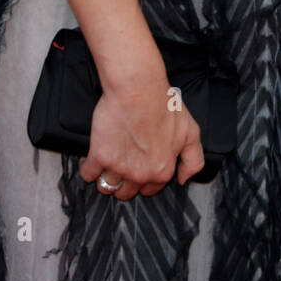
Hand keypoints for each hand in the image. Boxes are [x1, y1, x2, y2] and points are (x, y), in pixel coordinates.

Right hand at [79, 68, 204, 200]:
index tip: (138, 168)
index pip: (149, 190)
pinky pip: (87, 174)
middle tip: (122, 164)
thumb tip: (182, 179)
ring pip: (106, 186)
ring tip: (105, 162)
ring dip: (104, 177)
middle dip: (124, 182)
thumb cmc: (163, 104)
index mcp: (162, 171)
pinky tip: (90, 158)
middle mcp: (140, 175)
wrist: (138, 87)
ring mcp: (119, 168)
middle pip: (126, 192)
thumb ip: (193, 160)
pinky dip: (86, 168)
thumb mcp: (190, 132)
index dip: (144, 179)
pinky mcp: (99, 157)